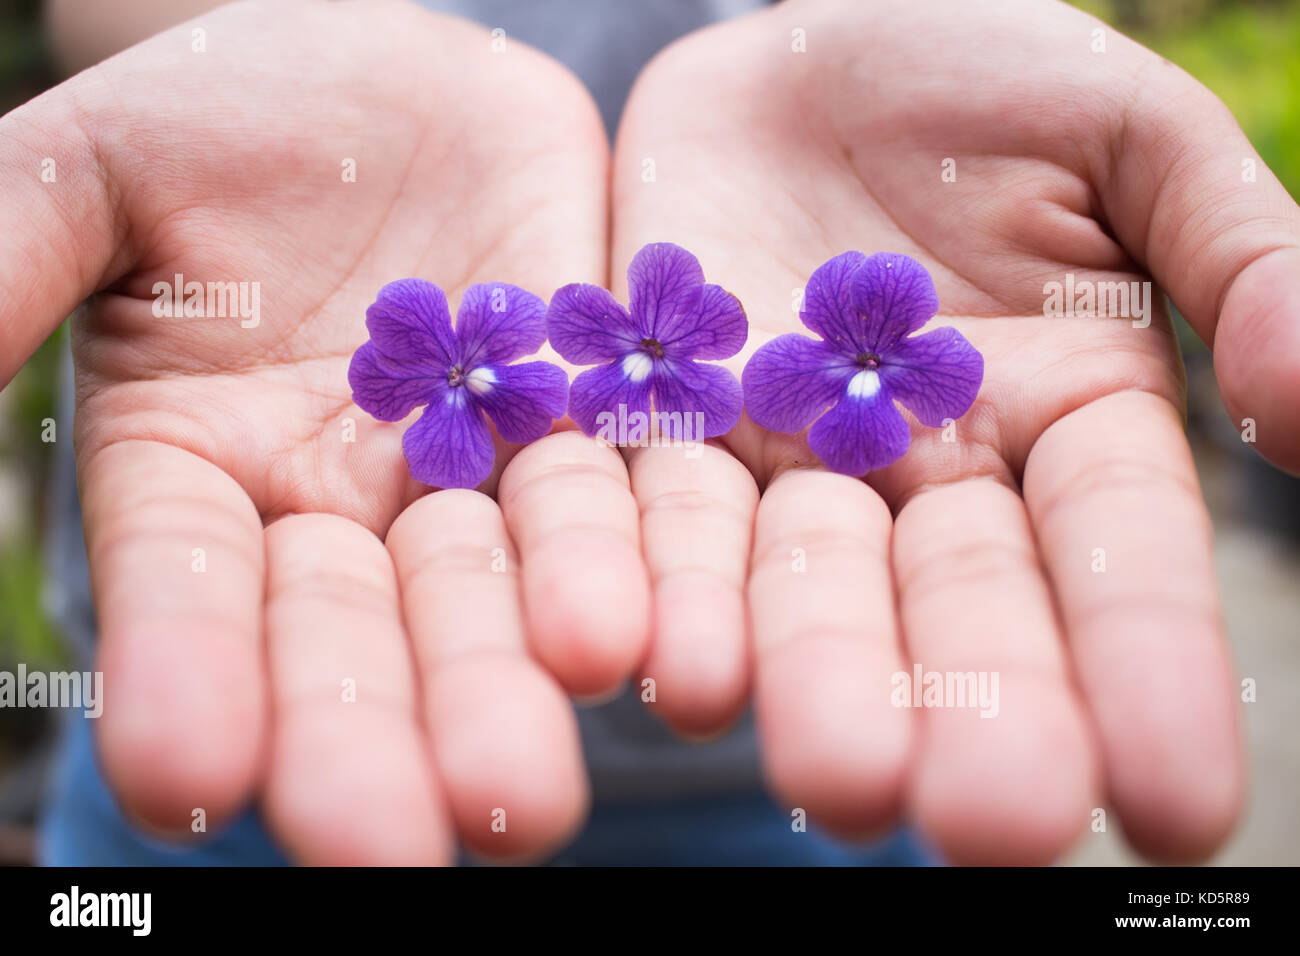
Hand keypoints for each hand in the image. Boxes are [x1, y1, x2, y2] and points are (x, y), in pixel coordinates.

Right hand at [0, 0, 625, 862]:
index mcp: (195, 469)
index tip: (187, 780)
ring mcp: (467, 476)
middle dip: (368, 738)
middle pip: (353, 635)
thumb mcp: (99, 170)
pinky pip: (610, 504)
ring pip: (491, 598)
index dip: (183, 679)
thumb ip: (15, 264)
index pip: (185, 593)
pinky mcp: (580, 427)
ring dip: (507, 689)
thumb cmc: (229, 108)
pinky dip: (627, 571)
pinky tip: (643, 650)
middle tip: (392, 849)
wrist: (398, 71)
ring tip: (525, 797)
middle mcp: (335, 505)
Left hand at [610, 0, 1298, 861]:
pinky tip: (672, 667)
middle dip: (971, 710)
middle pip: (953, 604)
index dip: (1141, 665)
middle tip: (980, 823)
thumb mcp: (1129, 142)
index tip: (1171, 801)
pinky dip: (662, 584)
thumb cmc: (980, 73)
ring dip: (811, 676)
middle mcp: (928, 473)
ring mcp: (790, 459)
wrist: (797, 46)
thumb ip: (1237, 262)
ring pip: (800, 584)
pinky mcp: (666, 426)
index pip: (1115, 555)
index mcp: (1066, 417)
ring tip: (830, 776)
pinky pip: (661, 512)